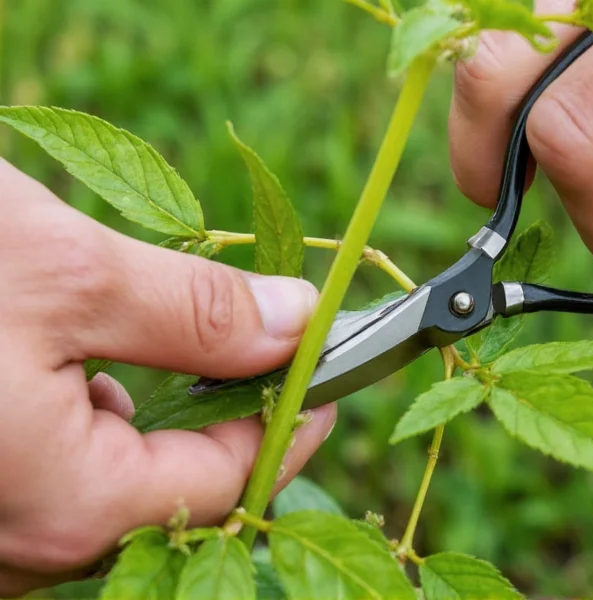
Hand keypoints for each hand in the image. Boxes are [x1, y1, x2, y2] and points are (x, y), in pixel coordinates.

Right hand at [0, 160, 335, 595]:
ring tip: (140, 337)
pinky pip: (44, 472)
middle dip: (217, 412)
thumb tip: (295, 321)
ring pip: (104, 480)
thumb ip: (193, 313)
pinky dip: (81, 417)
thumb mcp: (65, 274)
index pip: (235, 480)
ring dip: (145, 411)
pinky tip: (64, 358)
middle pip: (171, 490)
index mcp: (68, 507)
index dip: (292, 418)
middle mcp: (17, 544)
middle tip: (249, 337)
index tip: (325, 367)